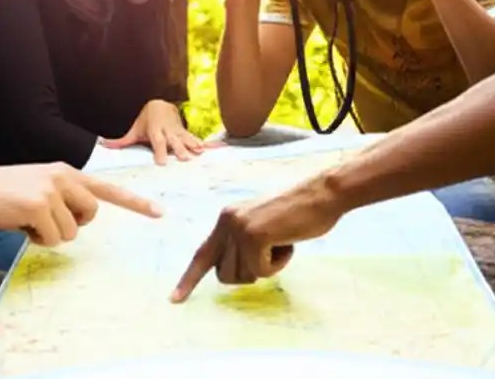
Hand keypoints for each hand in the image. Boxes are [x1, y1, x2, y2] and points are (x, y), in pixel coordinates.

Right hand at [0, 162, 160, 246]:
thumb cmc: (3, 193)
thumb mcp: (39, 187)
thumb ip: (63, 198)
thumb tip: (80, 220)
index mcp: (66, 171)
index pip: (107, 189)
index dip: (135, 202)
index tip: (159, 213)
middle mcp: (63, 176)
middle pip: (91, 215)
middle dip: (72, 224)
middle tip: (43, 219)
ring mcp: (52, 190)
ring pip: (72, 231)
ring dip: (50, 234)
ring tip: (26, 219)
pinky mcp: (38, 206)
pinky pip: (53, 238)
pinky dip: (37, 240)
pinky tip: (19, 224)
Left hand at [101, 100, 205, 164]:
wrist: (160, 105)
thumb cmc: (146, 122)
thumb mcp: (134, 130)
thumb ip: (121, 141)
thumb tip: (103, 145)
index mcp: (155, 132)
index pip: (157, 142)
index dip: (159, 151)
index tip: (161, 163)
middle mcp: (168, 132)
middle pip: (174, 141)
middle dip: (180, 150)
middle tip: (186, 159)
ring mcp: (178, 131)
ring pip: (186, 138)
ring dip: (193, 145)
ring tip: (199, 152)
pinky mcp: (185, 132)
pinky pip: (194, 137)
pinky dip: (201, 143)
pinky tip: (208, 149)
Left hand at [170, 175, 344, 301]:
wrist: (321, 194)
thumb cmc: (298, 214)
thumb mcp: (262, 226)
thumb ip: (242, 244)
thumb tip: (229, 273)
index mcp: (226, 219)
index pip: (201, 255)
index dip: (188, 280)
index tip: (174, 300)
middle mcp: (227, 222)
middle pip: (225, 275)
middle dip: (249, 273)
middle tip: (272, 252)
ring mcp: (239, 229)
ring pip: (243, 275)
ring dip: (267, 267)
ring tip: (281, 242)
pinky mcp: (254, 236)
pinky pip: (261, 271)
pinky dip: (278, 264)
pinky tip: (287, 243)